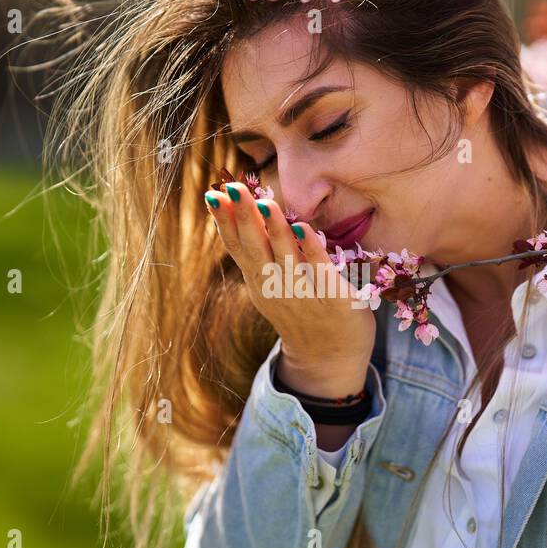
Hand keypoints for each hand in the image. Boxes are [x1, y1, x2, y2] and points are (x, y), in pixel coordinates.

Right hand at [204, 181, 375, 399]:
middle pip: (256, 249)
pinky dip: (311, 249)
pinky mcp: (334, 301)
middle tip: (232, 189)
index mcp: (258, 280)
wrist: (328, 358)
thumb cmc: (300, 309)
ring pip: (285, 258)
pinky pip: (321, 272)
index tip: (212, 194)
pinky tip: (303, 227)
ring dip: (275, 230)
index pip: (236, 246)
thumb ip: (259, 250)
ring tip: (266, 202)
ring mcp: (304, 296)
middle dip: (244, 218)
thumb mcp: (269, 282)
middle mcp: (275, 287)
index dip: (224, 221)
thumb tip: (243, 208)